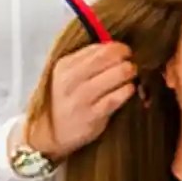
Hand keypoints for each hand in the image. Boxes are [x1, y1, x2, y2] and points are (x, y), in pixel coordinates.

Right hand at [25, 43, 135, 160]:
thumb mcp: (68, 74)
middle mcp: (71, 80)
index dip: (119, 48)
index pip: (101, 48)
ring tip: (130, 78)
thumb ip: (89, 59)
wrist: (50, 133)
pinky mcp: (93, 116)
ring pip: (119, 74)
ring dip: (130, 73)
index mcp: (66, 65)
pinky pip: (119, 96)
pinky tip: (127, 91)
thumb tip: (117, 47)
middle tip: (130, 65)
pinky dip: (128, 90)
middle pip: (111, 57)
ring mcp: (82, 98)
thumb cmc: (66, 98)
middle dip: (126, 59)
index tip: (125, 53)